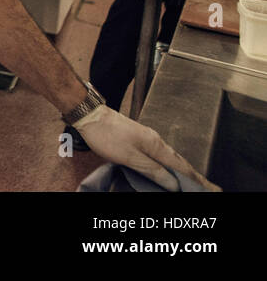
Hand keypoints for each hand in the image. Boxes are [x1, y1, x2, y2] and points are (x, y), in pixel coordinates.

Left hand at [75, 105, 219, 190]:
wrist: (90, 115)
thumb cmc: (107, 135)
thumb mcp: (130, 157)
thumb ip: (153, 171)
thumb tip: (174, 184)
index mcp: (157, 146)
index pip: (183, 167)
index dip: (198, 180)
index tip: (214, 189)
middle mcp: (157, 141)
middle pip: (181, 163)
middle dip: (196, 177)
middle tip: (209, 188)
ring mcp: (148, 138)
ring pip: (171, 158)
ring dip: (184, 171)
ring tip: (193, 183)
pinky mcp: (140, 138)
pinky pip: (161, 155)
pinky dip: (170, 164)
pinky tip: (168, 169)